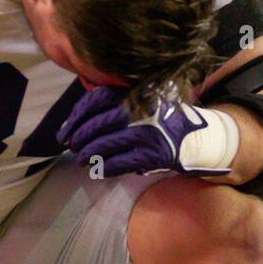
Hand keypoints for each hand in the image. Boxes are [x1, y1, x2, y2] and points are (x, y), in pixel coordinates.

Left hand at [60, 90, 235, 178]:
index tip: (64, 131)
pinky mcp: (152, 154)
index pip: (94, 100)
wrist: (197, 136)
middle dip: (79, 139)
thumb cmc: (162, 118)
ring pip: (105, 145)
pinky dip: (105, 168)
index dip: (75, 117)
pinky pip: (120, 163)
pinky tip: (98, 170)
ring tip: (81, 160)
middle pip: (96, 125)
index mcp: (133, 93)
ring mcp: (146, 133)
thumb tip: (75, 122)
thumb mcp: (142, 100)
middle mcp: (138, 110)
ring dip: (88, 155)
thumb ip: (115, 104)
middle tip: (72, 148)